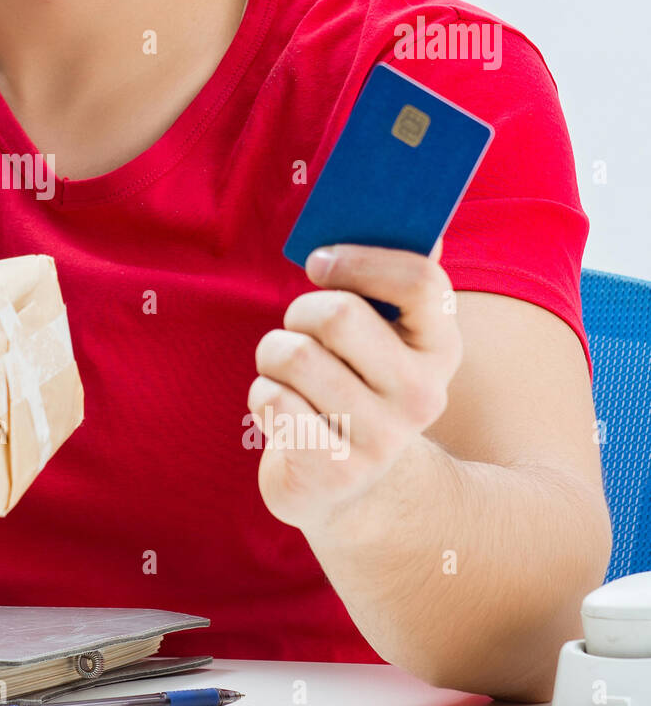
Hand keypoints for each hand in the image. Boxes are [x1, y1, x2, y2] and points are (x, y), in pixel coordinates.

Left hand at [246, 239, 461, 531]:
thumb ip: (397, 278)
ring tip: (287, 372)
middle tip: (300, 327)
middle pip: (337, 314)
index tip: (319, 262)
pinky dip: (263, 395)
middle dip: (298, 311)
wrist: (350, 485)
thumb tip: (422, 220)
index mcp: (442, 349)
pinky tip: (285, 412)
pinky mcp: (331, 471)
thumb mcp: (387, 334)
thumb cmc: (357, 382)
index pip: (420, 282)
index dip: (358, 259)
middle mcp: (422, 397)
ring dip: (273, 353)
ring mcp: (379, 439)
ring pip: (292, 354)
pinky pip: (270, 398)